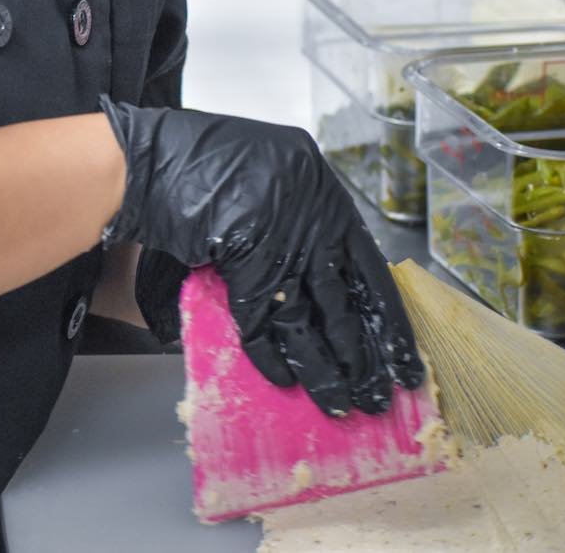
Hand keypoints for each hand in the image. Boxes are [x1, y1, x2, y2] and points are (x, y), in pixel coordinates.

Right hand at [100, 99, 422, 415]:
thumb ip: (305, 221)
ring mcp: (281, 248)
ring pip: (310, 324)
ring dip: (324, 370)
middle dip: (363, 359)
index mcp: (328, 200)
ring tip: (339, 404)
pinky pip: (263, 325)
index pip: (372, 274)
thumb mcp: (282, 174)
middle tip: (376, 398)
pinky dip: (270, 355)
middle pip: (346, 307)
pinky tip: (281, 379)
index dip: (390, 323)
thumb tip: (322, 278)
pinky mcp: (245, 270)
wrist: (159, 159)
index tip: (406, 361)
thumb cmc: (215, 160)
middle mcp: (313, 226)